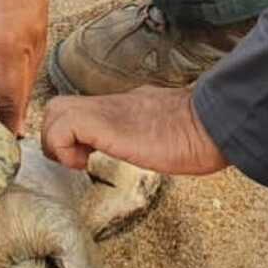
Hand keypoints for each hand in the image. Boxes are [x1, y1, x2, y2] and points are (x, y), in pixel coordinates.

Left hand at [42, 85, 228, 174]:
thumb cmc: (201, 135)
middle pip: (58, 105)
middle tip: (78, 161)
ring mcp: (108, 110)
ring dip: (58, 142)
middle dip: (56, 137)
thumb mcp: (169, 133)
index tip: (85, 159)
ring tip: (81, 163)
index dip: (72, 135)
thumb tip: (156, 144)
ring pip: (54, 111)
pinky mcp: (105, 124)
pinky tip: (85, 164)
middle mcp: (112, 103)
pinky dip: (64, 148)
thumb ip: (153, 134)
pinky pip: (64, 127)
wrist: (213, 125)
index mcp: (127, 107)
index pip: (82, 109)